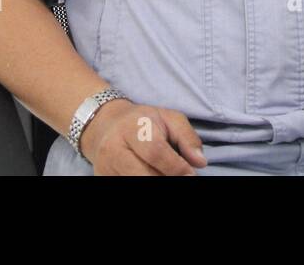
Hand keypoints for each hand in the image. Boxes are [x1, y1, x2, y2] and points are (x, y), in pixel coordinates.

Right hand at [78, 99, 207, 175]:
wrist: (105, 125)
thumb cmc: (142, 121)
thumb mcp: (169, 118)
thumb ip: (187, 137)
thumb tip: (200, 162)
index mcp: (131, 127)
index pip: (155, 152)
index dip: (176, 167)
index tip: (191, 174)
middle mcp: (114, 148)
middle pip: (145, 175)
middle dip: (168, 178)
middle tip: (181, 177)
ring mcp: (106, 167)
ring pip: (136, 183)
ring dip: (157, 181)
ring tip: (166, 173)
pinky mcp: (103, 178)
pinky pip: (127, 185)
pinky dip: (143, 183)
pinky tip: (152, 174)